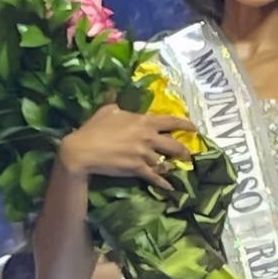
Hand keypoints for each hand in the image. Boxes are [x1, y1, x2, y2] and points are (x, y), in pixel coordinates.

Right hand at [59, 104, 196, 189]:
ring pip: (165, 162)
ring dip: (170, 166)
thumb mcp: (106, 110)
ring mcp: (144, 154)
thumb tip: (114, 91)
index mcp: (143, 121)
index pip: (171, 121)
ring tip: (175, 168)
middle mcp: (148, 137)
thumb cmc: (94, 128)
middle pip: (174, 145)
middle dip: (184, 150)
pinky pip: (155, 177)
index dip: (185, 125)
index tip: (194, 128)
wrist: (83, 150)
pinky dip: (163, 183)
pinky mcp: (137, 169)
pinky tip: (170, 187)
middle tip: (189, 154)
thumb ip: (116, 102)